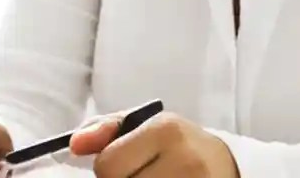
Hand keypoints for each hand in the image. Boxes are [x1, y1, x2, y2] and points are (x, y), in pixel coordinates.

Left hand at [69, 111, 239, 177]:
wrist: (226, 165)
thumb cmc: (175, 145)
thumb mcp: (144, 126)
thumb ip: (104, 129)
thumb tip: (74, 144)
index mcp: (167, 130)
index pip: (108, 165)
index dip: (108, 169)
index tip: (124, 165)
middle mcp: (186, 160)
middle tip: (140, 174)